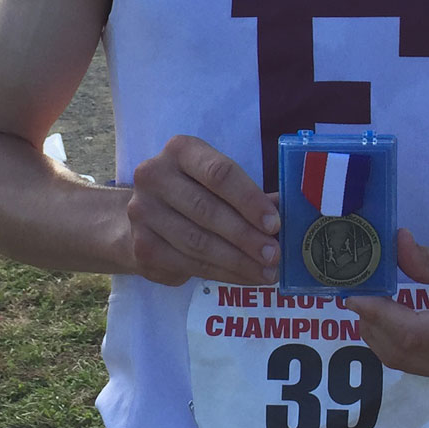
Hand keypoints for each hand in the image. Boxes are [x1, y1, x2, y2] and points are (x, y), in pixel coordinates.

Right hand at [125, 135, 278, 285]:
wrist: (140, 216)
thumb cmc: (192, 192)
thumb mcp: (215, 182)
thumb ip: (248, 194)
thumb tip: (288, 213)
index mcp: (180, 150)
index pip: (219, 173)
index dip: (249, 200)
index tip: (274, 224)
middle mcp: (154, 176)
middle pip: (207, 210)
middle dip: (246, 236)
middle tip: (274, 255)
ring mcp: (142, 212)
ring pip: (197, 242)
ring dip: (237, 261)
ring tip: (266, 271)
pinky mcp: (141, 246)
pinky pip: (187, 264)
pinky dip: (221, 274)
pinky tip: (243, 276)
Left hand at [342, 230, 428, 388]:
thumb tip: (395, 247)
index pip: (414, 334)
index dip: (379, 315)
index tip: (356, 294)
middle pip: (404, 352)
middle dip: (373, 324)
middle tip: (356, 294)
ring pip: (407, 363)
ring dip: (381, 335)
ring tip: (369, 304)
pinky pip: (418, 365)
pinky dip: (397, 343)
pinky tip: (389, 320)